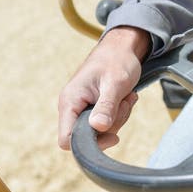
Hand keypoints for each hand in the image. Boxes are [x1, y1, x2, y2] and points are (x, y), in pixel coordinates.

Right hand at [57, 26, 149, 151]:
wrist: (122, 47)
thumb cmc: (117, 60)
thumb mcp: (115, 82)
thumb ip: (106, 105)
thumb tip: (98, 128)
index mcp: (70, 101)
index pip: (66, 139)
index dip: (88, 144)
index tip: (112, 134)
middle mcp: (72, 107)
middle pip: (88, 137)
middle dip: (112, 124)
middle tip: (124, 102)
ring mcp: (82, 109)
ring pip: (100, 131)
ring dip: (119, 117)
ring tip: (126, 96)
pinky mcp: (93, 109)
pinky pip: (106, 123)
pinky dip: (120, 113)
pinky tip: (126, 97)